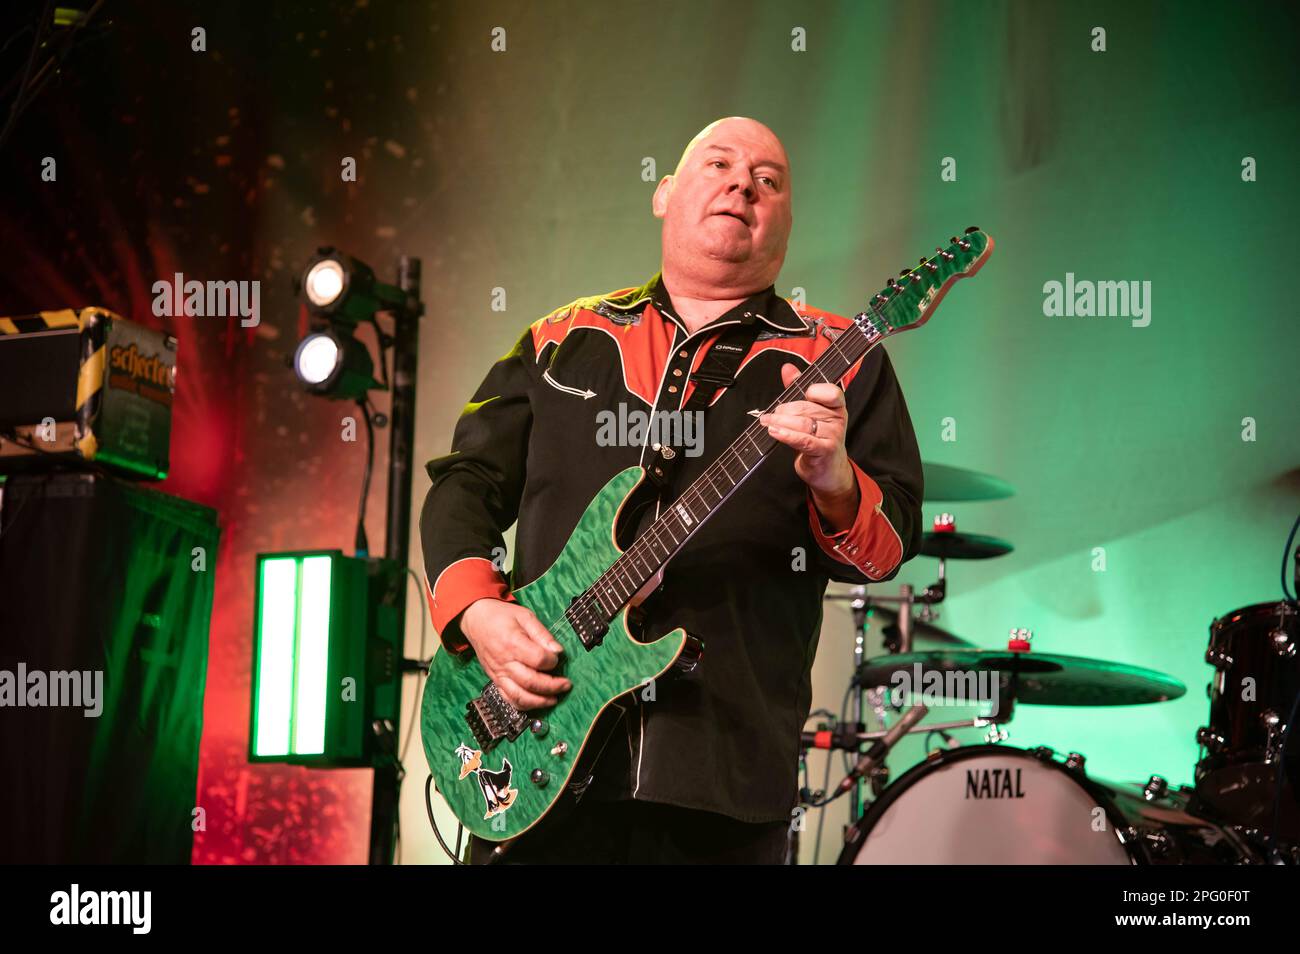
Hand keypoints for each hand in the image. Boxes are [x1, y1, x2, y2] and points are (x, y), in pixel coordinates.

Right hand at [459, 598, 570, 709]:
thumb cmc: (501, 617)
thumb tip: (558, 651)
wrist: (476, 620)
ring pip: (519, 696)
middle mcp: (504, 662)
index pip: (537, 659)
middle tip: (566, 684)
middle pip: (530, 681)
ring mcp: (498, 674)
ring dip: (539, 701)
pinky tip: (536, 702)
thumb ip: (542, 634)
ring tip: (554, 699)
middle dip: (552, 686)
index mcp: (512, 642)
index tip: (558, 658)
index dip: (552, 661)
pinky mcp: (495, 680)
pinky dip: (524, 705)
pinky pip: (508, 699)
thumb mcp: (525, 616)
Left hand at [759, 362, 856, 505]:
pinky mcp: (825, 450)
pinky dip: (787, 435)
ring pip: (803, 423)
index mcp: (837, 406)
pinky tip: (774, 432)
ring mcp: (833, 435)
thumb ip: (798, 389)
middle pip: (807, 408)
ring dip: (780, 422)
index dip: (814, 390)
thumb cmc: (818, 439)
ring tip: (766, 423)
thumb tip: (788, 368)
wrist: (828, 471)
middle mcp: (837, 419)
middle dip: (785, 411)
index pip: (830, 392)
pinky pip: (804, 440)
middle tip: (769, 415)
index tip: (802, 393)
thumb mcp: (810, 413)